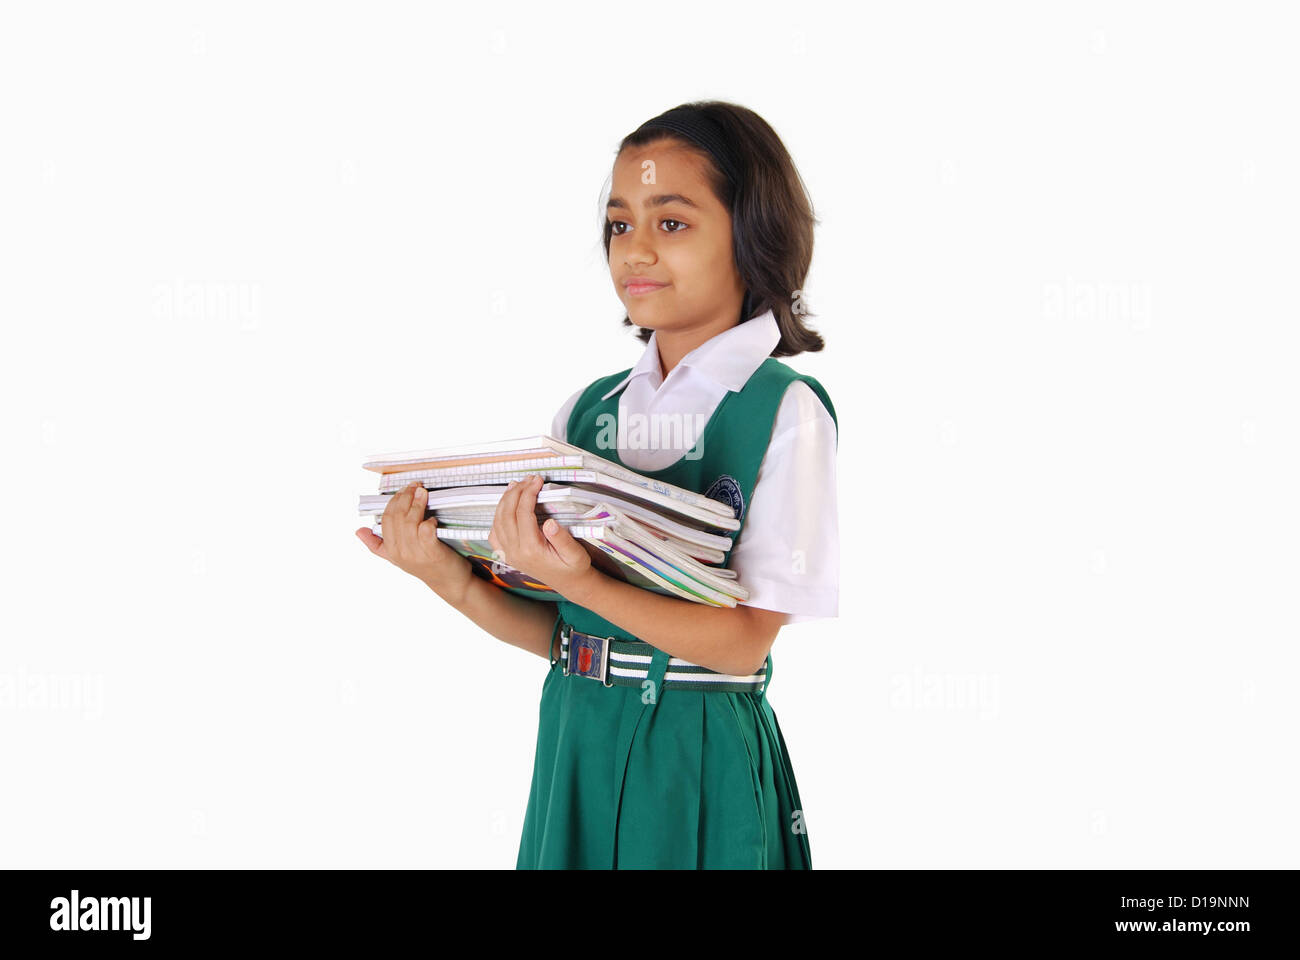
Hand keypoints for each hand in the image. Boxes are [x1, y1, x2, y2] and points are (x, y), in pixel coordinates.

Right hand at [355, 480, 469, 594]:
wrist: (449, 584)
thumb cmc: (426, 566)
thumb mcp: (397, 557)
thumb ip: (377, 544)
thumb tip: (358, 531)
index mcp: (390, 550)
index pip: (386, 519)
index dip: (394, 501)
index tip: (403, 490)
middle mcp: (400, 552)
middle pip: (397, 517)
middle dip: (405, 497)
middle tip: (414, 486)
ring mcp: (416, 553)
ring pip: (410, 521)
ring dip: (417, 503)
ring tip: (423, 492)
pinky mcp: (432, 552)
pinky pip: (426, 531)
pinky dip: (429, 521)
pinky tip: (433, 518)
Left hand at [488, 474, 594, 597]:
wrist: (569, 584)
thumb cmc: (574, 567)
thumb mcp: (575, 554)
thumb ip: (562, 539)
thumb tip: (549, 522)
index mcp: (531, 549)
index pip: (523, 513)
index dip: (529, 493)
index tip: (538, 480)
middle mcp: (515, 552)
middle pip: (507, 514)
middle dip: (516, 492)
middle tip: (528, 479)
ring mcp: (508, 554)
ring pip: (498, 521)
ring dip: (505, 500)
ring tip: (516, 485)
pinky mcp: (507, 555)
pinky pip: (494, 533)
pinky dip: (497, 516)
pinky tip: (506, 505)